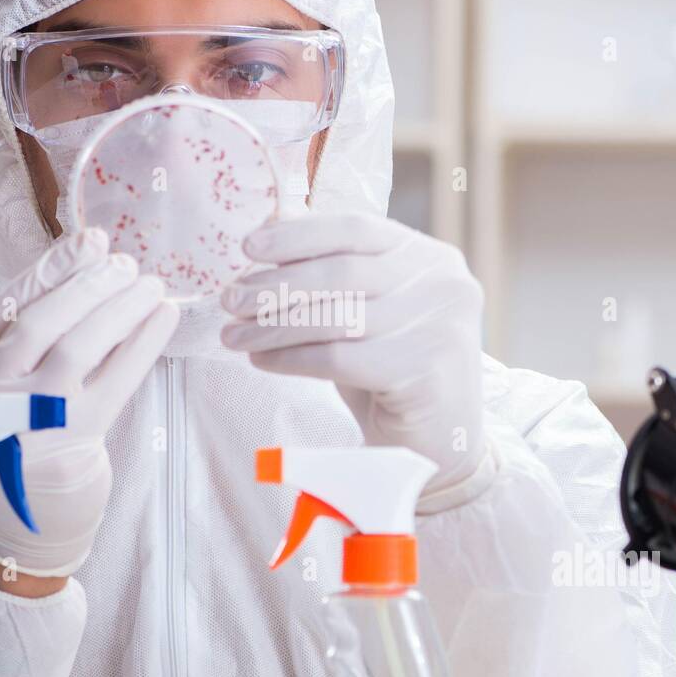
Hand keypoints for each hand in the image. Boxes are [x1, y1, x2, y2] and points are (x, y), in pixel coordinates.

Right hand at [0, 228, 177, 576]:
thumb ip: (17, 311)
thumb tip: (85, 248)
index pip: (9, 305)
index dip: (57, 269)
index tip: (94, 242)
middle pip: (47, 322)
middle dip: (94, 285)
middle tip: (129, 265)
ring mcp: (36, 416)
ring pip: (80, 346)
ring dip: (121, 308)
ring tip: (150, 286)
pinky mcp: (76, 437)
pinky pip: (117, 380)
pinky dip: (144, 343)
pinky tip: (163, 318)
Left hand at [220, 214, 486, 494]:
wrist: (433, 448)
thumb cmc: (392, 374)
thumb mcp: (367, 314)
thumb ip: (333, 278)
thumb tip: (266, 239)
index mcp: (431, 257)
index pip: (357, 228)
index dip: (298, 235)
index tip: (249, 247)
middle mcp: (444, 283)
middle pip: (342, 271)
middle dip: (276, 286)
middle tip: (230, 300)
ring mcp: (441, 326)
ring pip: (335, 317)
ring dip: (273, 327)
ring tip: (235, 336)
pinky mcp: (425, 370)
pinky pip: (338, 358)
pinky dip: (291, 359)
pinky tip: (262, 361)